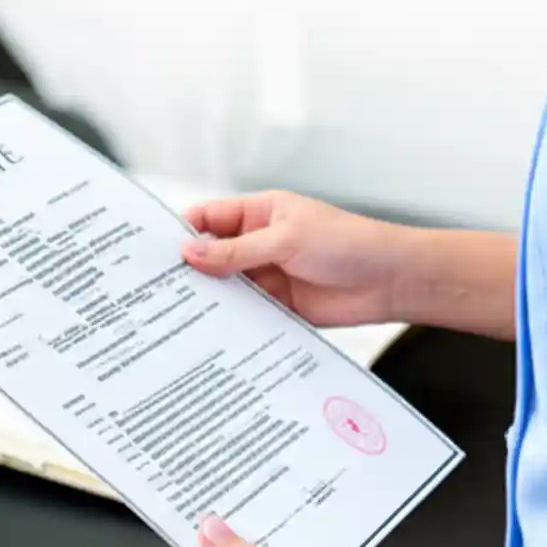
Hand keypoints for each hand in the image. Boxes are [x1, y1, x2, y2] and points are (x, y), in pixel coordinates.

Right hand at [180, 190, 409, 327]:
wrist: (391, 280)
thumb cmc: (348, 243)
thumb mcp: (286, 240)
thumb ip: (236, 251)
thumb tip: (189, 252)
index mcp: (260, 213)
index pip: (209, 218)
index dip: (183, 232)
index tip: (154, 252)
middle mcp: (260, 244)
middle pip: (213, 256)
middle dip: (189, 270)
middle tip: (157, 289)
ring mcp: (269, 276)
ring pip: (227, 288)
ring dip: (209, 299)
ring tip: (176, 315)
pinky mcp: (280, 307)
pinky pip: (247, 314)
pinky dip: (231, 322)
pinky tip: (211, 333)